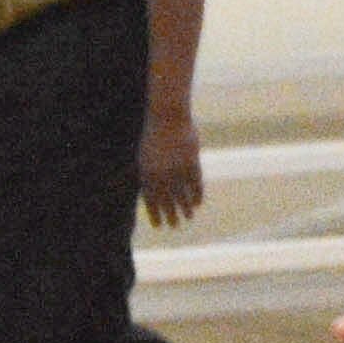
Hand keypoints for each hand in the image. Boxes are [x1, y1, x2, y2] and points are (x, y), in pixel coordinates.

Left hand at [137, 101, 204, 227]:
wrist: (168, 116)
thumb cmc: (155, 133)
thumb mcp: (145, 154)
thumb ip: (147, 173)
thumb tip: (150, 191)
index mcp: (146, 172)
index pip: (150, 199)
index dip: (154, 213)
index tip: (158, 225)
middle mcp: (161, 173)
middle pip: (167, 200)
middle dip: (170, 215)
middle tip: (175, 226)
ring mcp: (176, 168)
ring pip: (182, 194)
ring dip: (185, 208)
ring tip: (189, 217)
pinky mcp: (191, 162)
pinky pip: (195, 183)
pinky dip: (197, 194)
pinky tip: (198, 203)